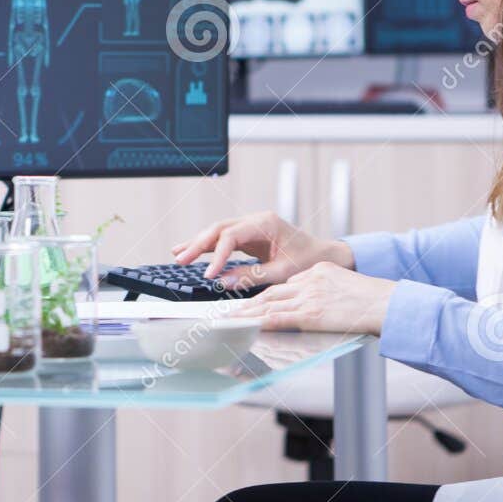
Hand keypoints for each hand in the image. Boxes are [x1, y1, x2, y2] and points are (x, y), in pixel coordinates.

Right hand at [171, 210, 350, 290]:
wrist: (325, 255)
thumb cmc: (309, 261)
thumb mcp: (282, 273)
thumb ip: (251, 276)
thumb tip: (223, 281)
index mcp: (266, 223)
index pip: (231, 236)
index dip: (216, 255)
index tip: (208, 274)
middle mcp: (256, 220)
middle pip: (219, 228)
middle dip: (197, 244)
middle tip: (180, 259)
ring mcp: (252, 226)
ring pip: (218, 231)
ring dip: (198, 243)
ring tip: (177, 254)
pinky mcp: (250, 235)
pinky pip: (224, 238)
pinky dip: (208, 246)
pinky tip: (191, 250)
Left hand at [240, 262, 396, 335]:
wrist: (387, 303)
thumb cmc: (374, 299)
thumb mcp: (346, 284)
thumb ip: (327, 289)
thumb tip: (318, 304)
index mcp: (318, 271)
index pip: (286, 285)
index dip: (266, 297)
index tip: (253, 304)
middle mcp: (309, 281)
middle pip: (270, 293)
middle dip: (247, 304)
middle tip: (228, 313)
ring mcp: (309, 297)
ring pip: (269, 305)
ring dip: (245, 315)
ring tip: (228, 322)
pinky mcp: (311, 314)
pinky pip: (278, 318)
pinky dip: (259, 323)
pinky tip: (246, 327)